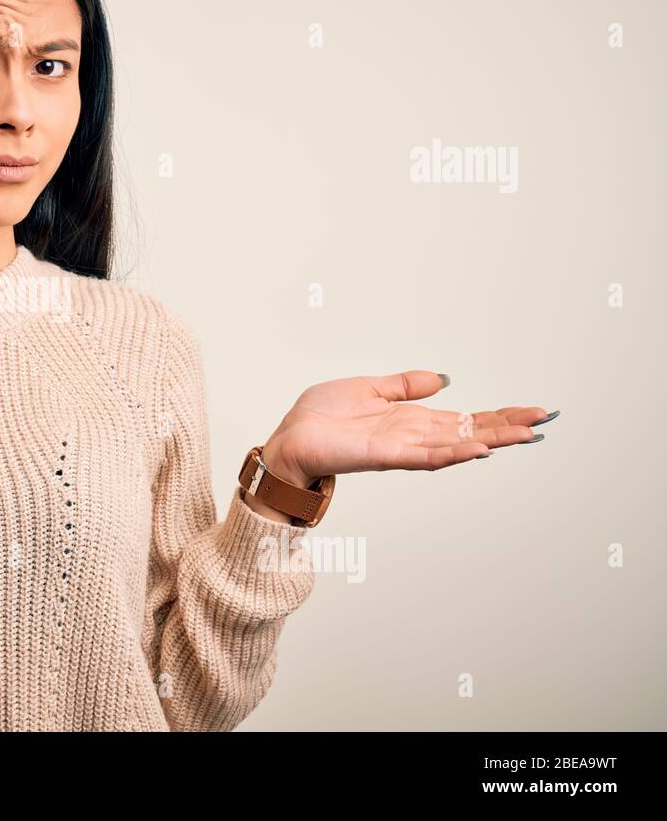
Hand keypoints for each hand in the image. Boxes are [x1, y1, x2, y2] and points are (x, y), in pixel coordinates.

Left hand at [260, 371, 553, 486]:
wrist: (290, 438)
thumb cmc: (321, 419)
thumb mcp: (369, 388)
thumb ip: (406, 385)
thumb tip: (444, 378)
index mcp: (411, 421)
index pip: (464, 419)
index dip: (498, 415)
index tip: (533, 412)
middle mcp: (413, 437)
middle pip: (470, 433)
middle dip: (507, 428)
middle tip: (545, 422)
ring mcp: (402, 449)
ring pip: (455, 446)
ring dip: (490, 441)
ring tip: (525, 435)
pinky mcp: (384, 456)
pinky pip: (424, 456)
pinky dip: (452, 453)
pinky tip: (478, 450)